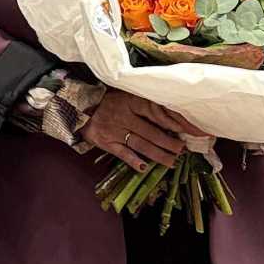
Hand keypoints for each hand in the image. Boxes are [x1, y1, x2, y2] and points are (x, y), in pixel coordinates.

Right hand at [79, 88, 207, 170]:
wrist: (77, 107)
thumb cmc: (107, 101)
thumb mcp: (125, 95)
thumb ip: (144, 102)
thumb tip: (171, 113)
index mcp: (130, 101)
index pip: (155, 112)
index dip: (171, 122)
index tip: (185, 130)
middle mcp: (123, 116)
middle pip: (151, 132)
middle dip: (169, 143)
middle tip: (182, 150)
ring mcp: (114, 130)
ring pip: (141, 145)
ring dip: (158, 155)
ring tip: (172, 161)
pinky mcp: (106, 142)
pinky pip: (122, 153)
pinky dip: (133, 161)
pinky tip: (144, 168)